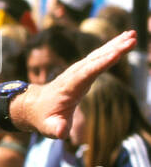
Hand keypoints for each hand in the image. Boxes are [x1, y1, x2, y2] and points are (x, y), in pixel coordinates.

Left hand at [20, 30, 135, 138]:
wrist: (33, 106)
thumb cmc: (43, 118)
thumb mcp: (48, 127)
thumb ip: (56, 129)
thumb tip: (61, 132)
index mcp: (68, 88)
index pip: (86, 74)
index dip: (100, 64)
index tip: (115, 54)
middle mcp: (73, 75)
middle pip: (94, 60)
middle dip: (113, 49)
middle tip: (131, 39)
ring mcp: (77, 71)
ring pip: (97, 55)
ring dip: (115, 44)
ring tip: (132, 34)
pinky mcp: (82, 70)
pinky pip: (98, 57)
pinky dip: (111, 47)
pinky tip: (124, 39)